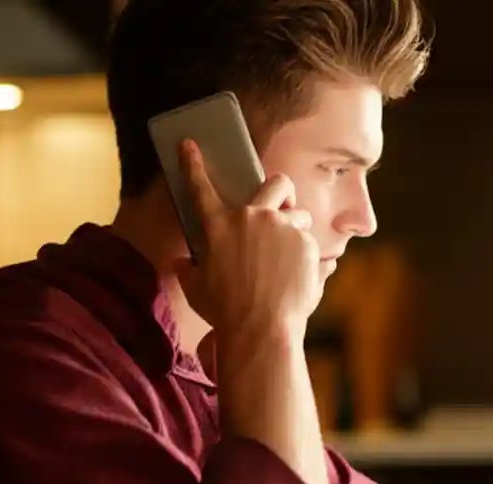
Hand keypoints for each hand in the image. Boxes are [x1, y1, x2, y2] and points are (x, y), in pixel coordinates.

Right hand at [175, 139, 318, 335]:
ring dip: (297, 228)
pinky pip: (312, 245)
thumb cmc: (224, 312)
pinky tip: (299, 280)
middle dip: (284, 191)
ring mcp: (282, 227)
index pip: (201, 187)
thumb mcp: (196, 289)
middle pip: (276, 182)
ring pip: (300, 214)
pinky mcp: (306, 243)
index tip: (190, 144)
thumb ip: (188, 270)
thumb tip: (180, 263)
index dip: (193, 163)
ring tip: (290, 257)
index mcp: (218, 226)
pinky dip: (308, 259)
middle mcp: (252, 217)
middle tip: (283, 208)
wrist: (261, 329)